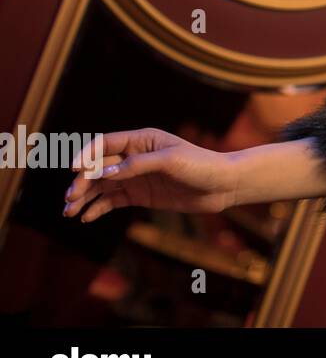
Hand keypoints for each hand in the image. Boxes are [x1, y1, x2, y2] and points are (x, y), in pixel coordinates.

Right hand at [62, 128, 239, 222]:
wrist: (223, 185)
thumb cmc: (201, 165)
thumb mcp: (171, 161)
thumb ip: (138, 165)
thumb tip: (105, 172)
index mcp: (142, 140)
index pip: (105, 144)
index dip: (86, 155)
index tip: (73, 170)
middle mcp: (135, 157)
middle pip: (99, 167)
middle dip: (81, 182)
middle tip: (70, 199)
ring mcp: (137, 177)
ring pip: (102, 185)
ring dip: (84, 197)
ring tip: (70, 212)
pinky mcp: (141, 195)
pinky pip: (113, 200)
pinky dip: (98, 208)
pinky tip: (86, 217)